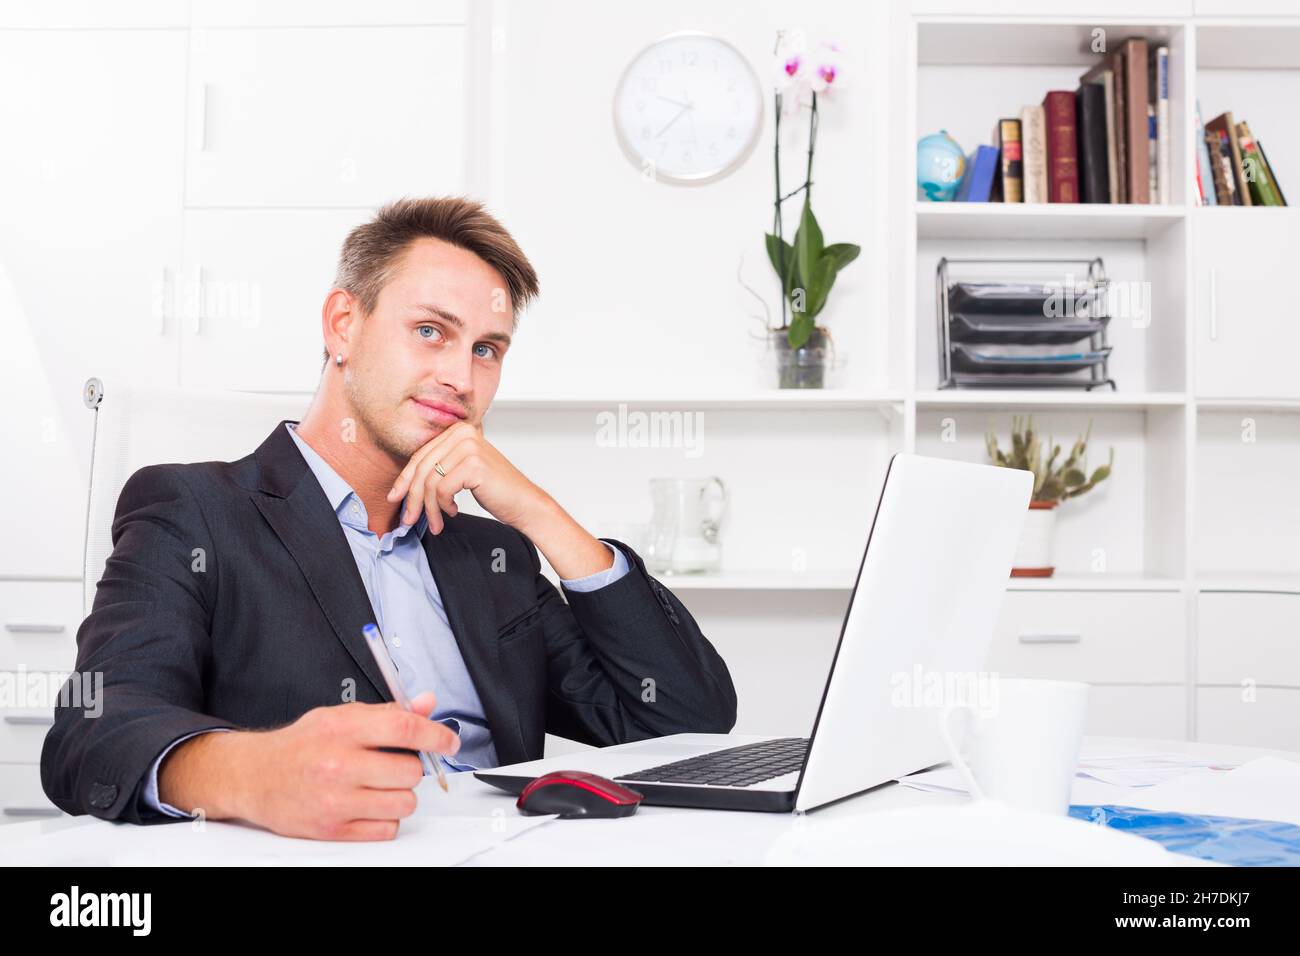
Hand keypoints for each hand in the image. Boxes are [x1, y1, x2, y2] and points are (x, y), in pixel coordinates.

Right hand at [160, 691, 459, 840]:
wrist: (255, 776)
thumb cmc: (302, 745)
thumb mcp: (341, 715)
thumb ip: (388, 712)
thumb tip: (426, 705)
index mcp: (343, 728)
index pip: (404, 728)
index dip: (436, 735)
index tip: (449, 741)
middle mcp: (339, 764)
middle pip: (410, 771)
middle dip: (411, 767)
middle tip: (396, 764)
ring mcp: (335, 800)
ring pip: (403, 803)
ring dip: (400, 795)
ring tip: (380, 786)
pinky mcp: (331, 829)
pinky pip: (386, 829)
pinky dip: (386, 819)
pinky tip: (369, 805)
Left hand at [385, 421, 551, 534]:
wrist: (524, 503)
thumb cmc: (494, 490)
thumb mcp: (461, 471)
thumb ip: (438, 467)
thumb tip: (403, 485)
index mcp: (458, 430)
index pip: (420, 455)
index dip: (404, 479)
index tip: (394, 498)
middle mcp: (463, 433)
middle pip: (422, 468)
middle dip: (413, 498)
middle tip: (409, 519)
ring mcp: (469, 447)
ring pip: (430, 482)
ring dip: (430, 508)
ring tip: (437, 523)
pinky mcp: (474, 464)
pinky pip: (443, 489)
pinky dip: (444, 506)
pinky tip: (455, 511)